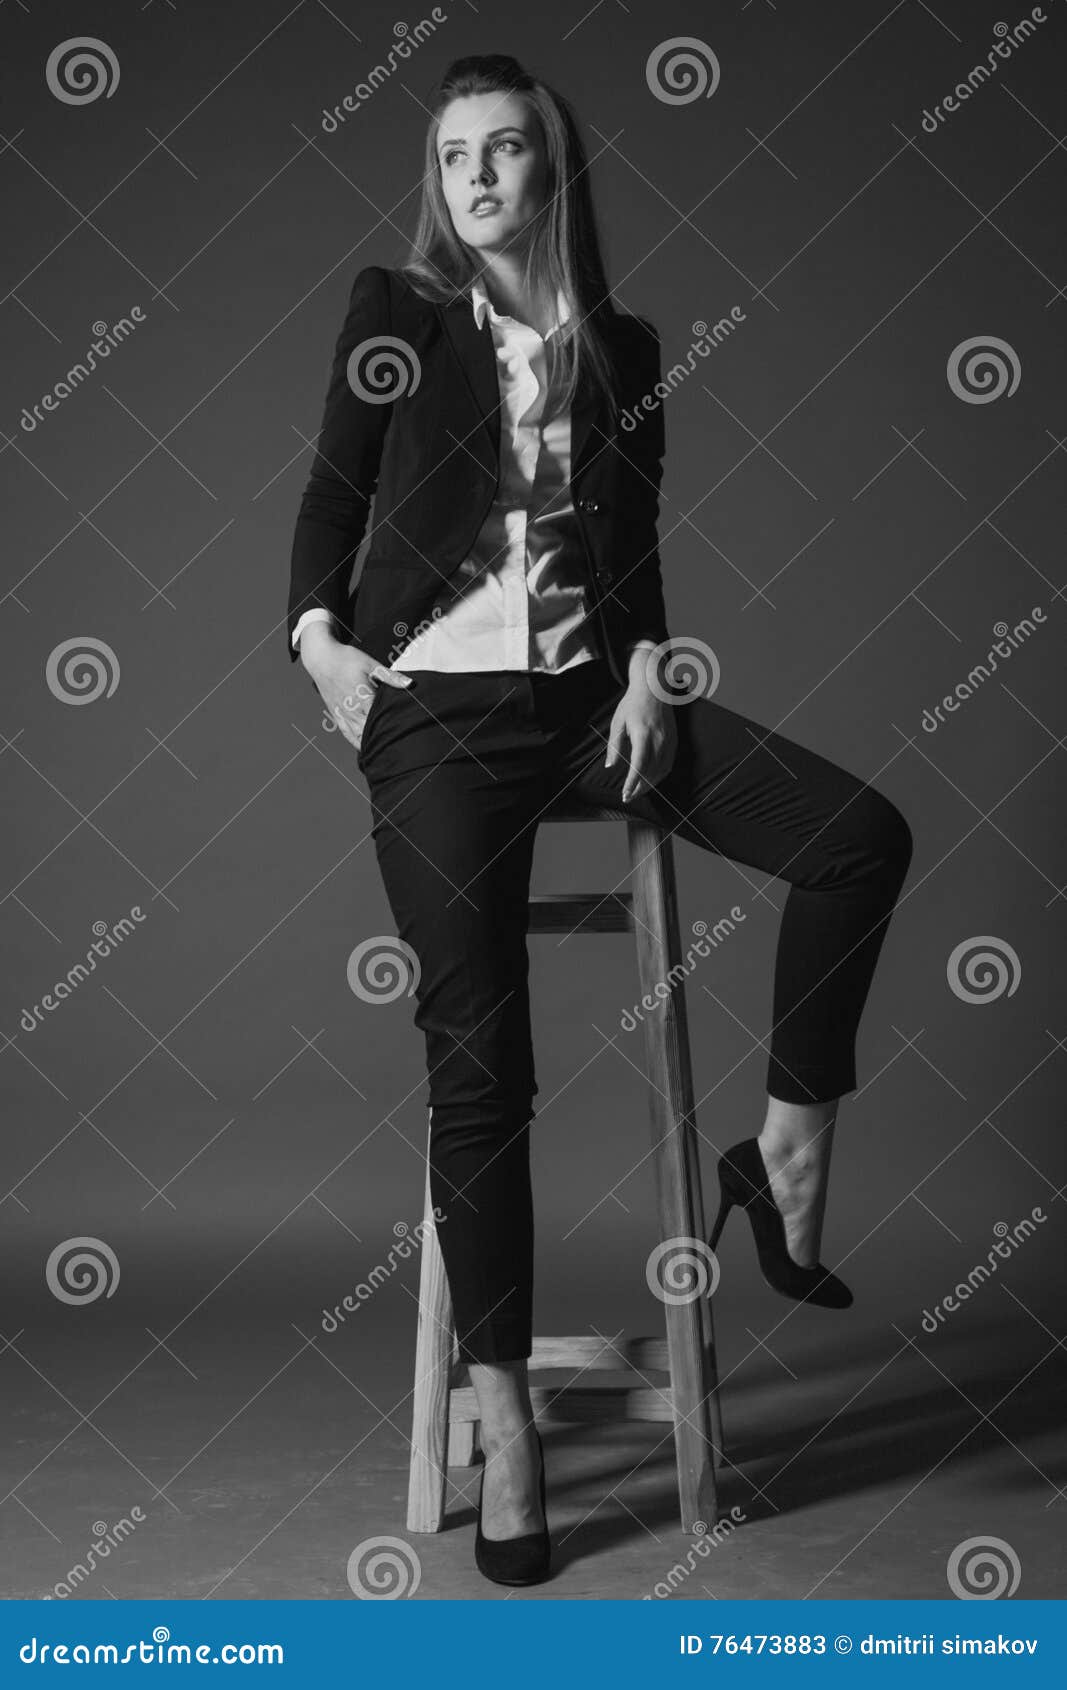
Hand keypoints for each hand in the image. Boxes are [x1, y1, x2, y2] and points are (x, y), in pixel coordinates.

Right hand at [299, 625, 410, 752]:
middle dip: (382, 737)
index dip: (391, 727)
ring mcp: (342, 713)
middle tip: (398, 745)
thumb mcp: (371, 664)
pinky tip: (363, 747)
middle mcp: (352, 708)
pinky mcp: (335, 714)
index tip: (402, 732)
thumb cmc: (346, 659)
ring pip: (358, 735)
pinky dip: (355, 741)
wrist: (321, 658)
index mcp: (363, 697)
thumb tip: (410, 684)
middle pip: (369, 730)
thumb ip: (391, 677)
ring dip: (369, 742)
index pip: (380, 718)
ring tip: (384, 750)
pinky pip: (346, 733)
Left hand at [605, 653, 677, 802]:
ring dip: (650, 785)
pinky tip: (651, 780)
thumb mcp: (617, 722)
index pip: (638, 766)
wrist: (654, 688)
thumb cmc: (632, 704)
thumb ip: (614, 746)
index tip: (625, 795)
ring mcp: (669, 741)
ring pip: (661, 771)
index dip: (632, 783)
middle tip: (628, 797)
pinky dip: (660, 776)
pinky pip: (668, 764)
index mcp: (643, 734)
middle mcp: (659, 740)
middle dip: (639, 788)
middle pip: (651, 772)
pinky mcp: (675, 741)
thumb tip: (610, 766)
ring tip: (638, 791)